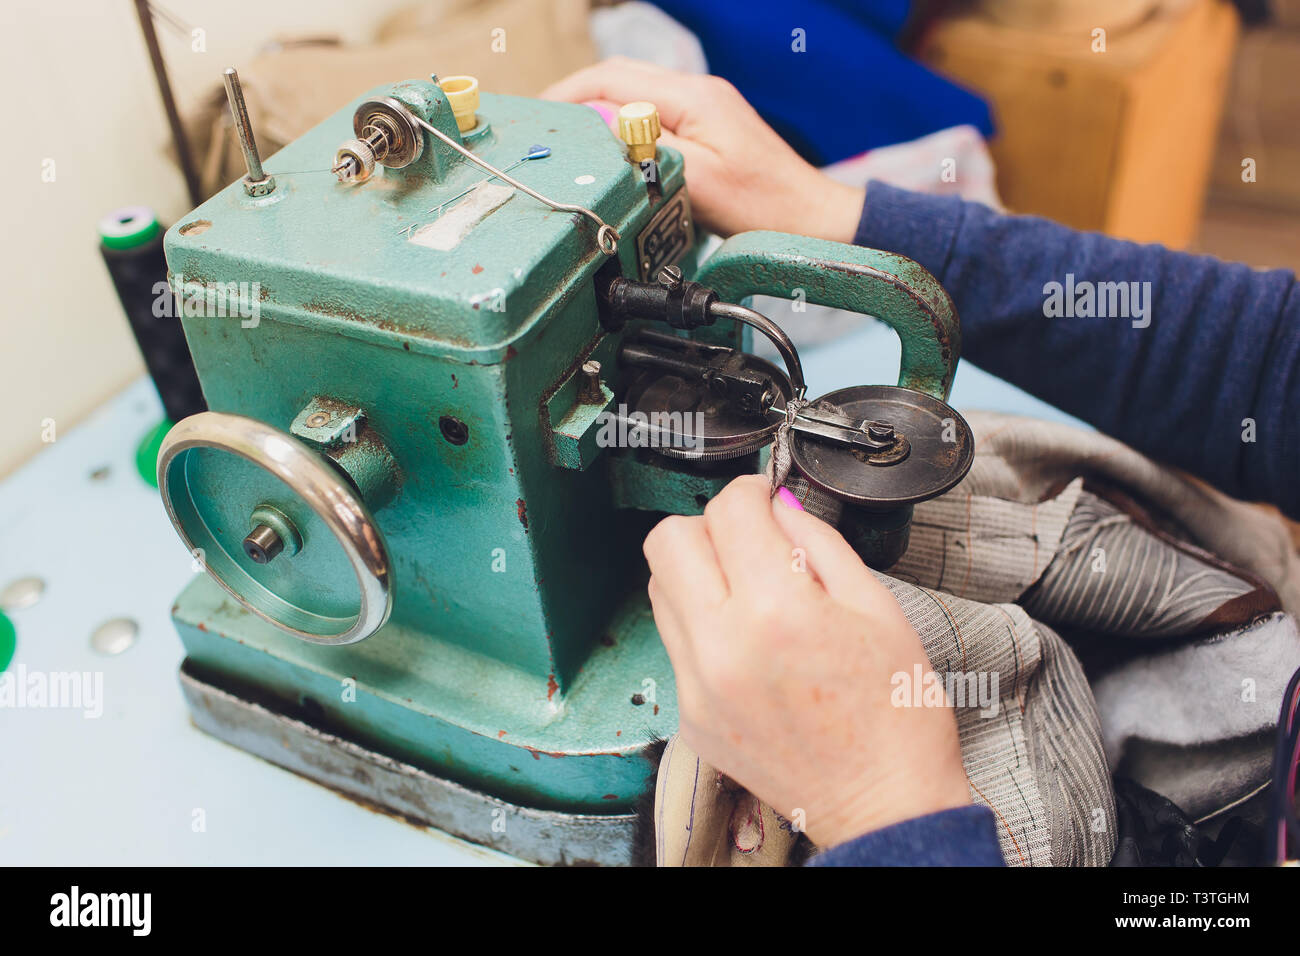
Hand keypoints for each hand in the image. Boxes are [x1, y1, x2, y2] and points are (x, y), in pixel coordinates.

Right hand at [542, 58, 864, 241]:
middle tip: (545, 135)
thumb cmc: (763, 209)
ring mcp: (702, 109)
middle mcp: (696, 93)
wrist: (808, 225)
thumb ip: (644, 146)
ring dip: (597, 115)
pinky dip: (621, 130)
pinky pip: (650, 119)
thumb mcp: (696, 179)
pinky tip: (608, 154)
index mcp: (692, 97)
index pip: (611, 77)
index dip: (567, 96)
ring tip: (569, 145)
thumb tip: (595, 122)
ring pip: (632, 98)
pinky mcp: (706, 130)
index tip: (539, 122)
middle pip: (617, 80)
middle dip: (575, 102)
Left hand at [642, 475, 969, 848]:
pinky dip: (703, 627)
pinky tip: (749, 644)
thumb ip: (817, 541)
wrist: (884, 804)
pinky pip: (675, 643)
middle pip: (668, 541)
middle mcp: (722, 647)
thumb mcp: (876, 606)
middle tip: (748, 541)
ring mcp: (697, 687)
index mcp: (776, 611)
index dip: (749, 491)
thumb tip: (776, 504)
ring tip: (749, 593)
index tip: (764, 498)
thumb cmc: (896, 713)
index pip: (727, 511)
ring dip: (698, 574)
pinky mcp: (689, 718)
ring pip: (660, 590)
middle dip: (708, 526)